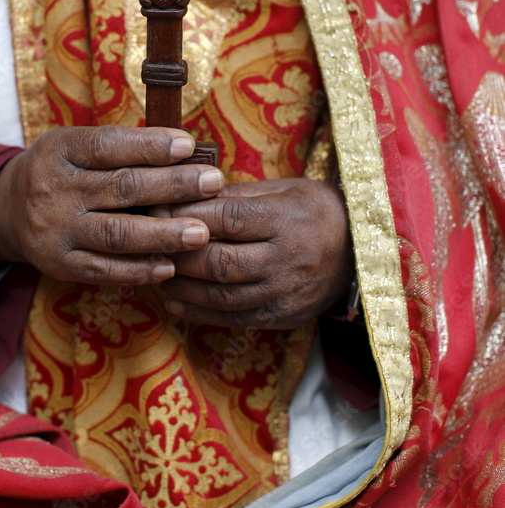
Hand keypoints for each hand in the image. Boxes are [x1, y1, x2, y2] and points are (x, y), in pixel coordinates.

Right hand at [0, 127, 224, 285]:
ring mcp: (56, 230)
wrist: (7, 211)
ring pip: (116, 233)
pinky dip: (139, 269)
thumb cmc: (62, 170)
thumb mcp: (75, 145)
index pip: (107, 145)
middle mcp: (55, 190)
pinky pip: (104, 270)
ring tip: (201, 232)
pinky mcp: (59, 264)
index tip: (188, 144)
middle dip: (171, 186)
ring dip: (163, 234)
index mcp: (60, 150)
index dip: (149, 146)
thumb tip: (184, 151)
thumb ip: (120, 148)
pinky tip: (171, 266)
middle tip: (213, 184)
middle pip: (120, 188)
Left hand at [154, 178, 353, 329]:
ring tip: (153, 272)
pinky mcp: (281, 317)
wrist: (361, 253)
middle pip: (221, 262)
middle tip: (146, 242)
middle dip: (177, 253)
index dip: (187, 215)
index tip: (155, 206)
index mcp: (288, 219)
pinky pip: (233, 318)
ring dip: (181, 285)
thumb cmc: (315, 211)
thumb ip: (236, 194)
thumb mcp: (284, 189)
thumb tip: (183, 194)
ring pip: (222, 295)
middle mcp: (287, 260)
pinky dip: (198, 311)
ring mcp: (285, 294)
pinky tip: (174, 299)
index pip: (230, 218)